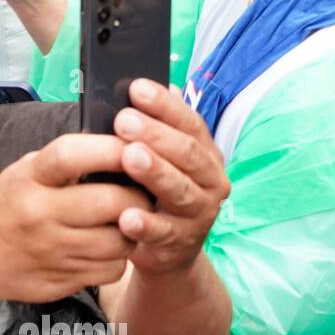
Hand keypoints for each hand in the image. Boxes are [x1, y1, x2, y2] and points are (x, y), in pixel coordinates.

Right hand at [0, 134, 152, 302]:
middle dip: (137, 195)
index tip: (134, 147)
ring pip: (120, 240)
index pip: (71, 155)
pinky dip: (117, 258)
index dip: (110, 149)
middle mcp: (38, 215)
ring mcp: (51, 252)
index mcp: (27, 180)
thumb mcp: (25, 172)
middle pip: (110, 202)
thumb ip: (66, 161)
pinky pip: (112, 269)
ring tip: (124, 221)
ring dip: (133, 230)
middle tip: (141, 192)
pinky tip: (105, 248)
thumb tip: (122, 148)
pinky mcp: (62, 281)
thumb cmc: (9, 205)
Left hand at [111, 80, 229, 274]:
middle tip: (124, 121)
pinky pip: (164, 232)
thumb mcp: (160, 159)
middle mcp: (210, 179)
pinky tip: (126, 217)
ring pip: (180, 189)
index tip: (136, 88)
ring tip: (129, 157)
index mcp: (204, 152)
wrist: (168, 247)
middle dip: (155, 134)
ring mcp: (199, 212)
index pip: (189, 122)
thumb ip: (153, 129)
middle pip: (186, 152)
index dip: (164, 104)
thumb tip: (135, 87)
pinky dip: (146, 225)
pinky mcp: (182, 242)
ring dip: (155, 172)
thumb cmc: (156, 191)